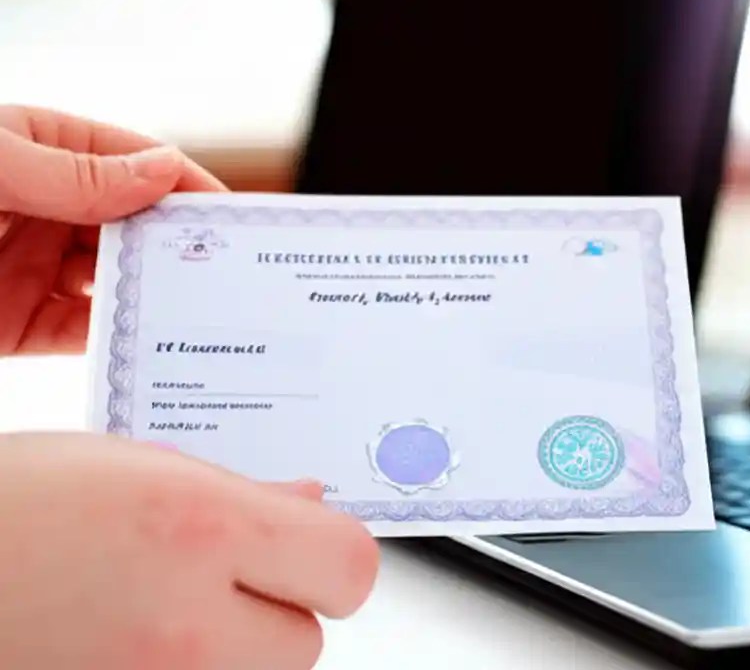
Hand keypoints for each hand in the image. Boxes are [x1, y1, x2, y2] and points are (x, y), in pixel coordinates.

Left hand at [0, 105, 228, 355]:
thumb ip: (77, 174)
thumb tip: (165, 170)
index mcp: (40, 150)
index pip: (133, 163)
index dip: (186, 187)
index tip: (235, 216)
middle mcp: (44, 208)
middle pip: (134, 226)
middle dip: (178, 246)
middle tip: (231, 270)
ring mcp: (31, 267)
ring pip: (116, 282)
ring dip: (155, 296)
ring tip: (201, 312)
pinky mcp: (16, 322)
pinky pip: (79, 333)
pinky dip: (116, 342)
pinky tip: (147, 345)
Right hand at [0, 431, 379, 669]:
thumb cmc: (2, 508)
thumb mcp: (129, 467)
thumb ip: (236, 490)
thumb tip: (309, 500)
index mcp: (196, 529)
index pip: (348, 565)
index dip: (333, 554)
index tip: (309, 543)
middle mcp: (182, 623)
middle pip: (307, 640)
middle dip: (279, 608)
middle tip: (221, 576)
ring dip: (235, 650)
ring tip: (163, 606)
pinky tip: (134, 635)